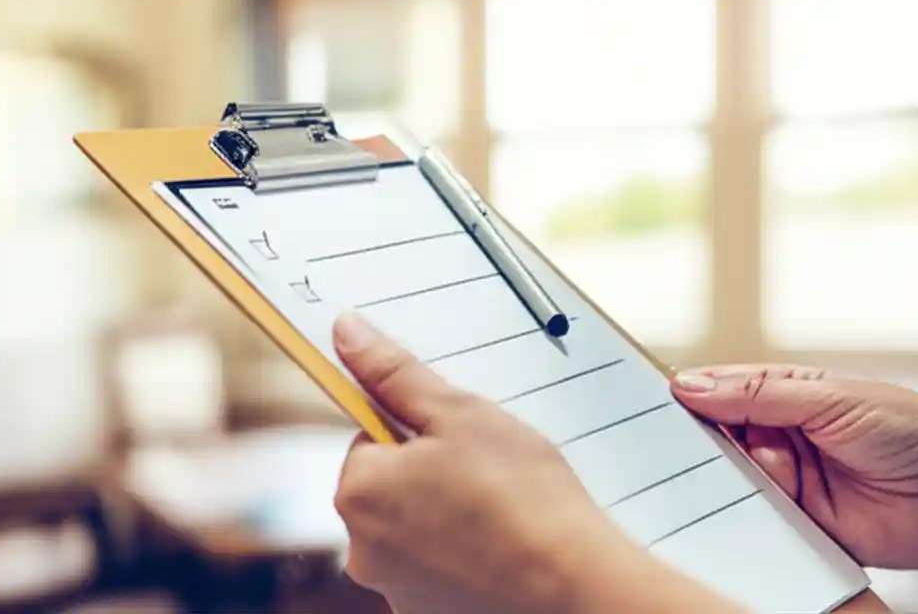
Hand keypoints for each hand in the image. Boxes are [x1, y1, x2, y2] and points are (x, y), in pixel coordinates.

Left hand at [331, 313, 741, 613]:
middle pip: (392, 486)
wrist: (573, 586)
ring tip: (503, 509)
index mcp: (359, 492)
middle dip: (433, 473)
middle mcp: (363, 549)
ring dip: (449, 514)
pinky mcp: (429, 612)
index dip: (421, 429)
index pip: (371, 438)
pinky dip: (465, 554)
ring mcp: (395, 588)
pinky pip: (439, 566)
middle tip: (489, 471)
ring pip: (418, 527)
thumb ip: (394, 373)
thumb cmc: (522, 496)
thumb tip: (345, 331)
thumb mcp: (459, 414)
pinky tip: (504, 545)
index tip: (461, 436)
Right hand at [671, 364, 917, 582]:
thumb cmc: (909, 430)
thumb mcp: (830, 398)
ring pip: (729, 482)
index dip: (685, 397)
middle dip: (695, 443)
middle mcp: (777, 439)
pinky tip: (741, 510)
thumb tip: (688, 384)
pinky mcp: (795, 527)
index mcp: (782, 397)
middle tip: (668, 444)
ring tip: (722, 471)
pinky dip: (745, 517)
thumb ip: (758, 394)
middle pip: (714, 441)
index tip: (648, 401)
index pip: (718, 393)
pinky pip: (754, 521)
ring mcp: (785, 485)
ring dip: (724, 480)